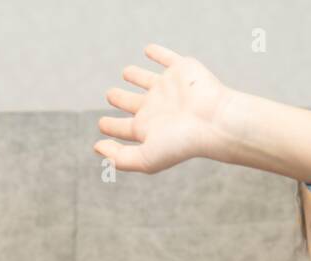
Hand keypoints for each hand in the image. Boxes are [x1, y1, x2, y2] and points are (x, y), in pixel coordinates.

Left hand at [93, 43, 235, 173]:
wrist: (213, 121)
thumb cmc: (181, 143)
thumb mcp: (145, 158)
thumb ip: (119, 158)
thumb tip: (97, 148)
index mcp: (147, 128)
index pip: (124, 127)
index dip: (110, 126)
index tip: (101, 124)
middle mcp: (156, 107)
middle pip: (133, 102)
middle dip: (120, 98)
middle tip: (110, 94)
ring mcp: (168, 88)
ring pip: (147, 79)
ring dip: (135, 75)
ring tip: (126, 72)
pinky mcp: (181, 70)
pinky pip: (166, 58)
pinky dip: (157, 53)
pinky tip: (148, 50)